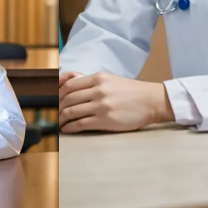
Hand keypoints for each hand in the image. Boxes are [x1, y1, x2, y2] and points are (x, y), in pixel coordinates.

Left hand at [58, 71, 174, 132]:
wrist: (152, 101)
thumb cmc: (131, 92)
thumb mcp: (110, 80)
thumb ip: (90, 82)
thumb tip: (68, 84)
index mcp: (98, 78)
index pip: (69, 84)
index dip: (58, 94)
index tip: (55, 100)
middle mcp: (98, 90)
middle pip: (67, 98)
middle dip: (57, 107)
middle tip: (54, 113)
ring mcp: (102, 105)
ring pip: (71, 111)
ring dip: (61, 119)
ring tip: (59, 123)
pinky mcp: (105, 120)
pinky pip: (80, 124)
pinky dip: (70, 127)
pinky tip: (67, 129)